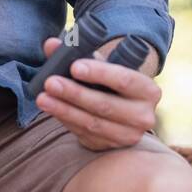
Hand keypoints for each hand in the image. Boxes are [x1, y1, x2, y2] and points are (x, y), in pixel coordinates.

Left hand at [34, 37, 161, 150]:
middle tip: (50, 82)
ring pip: (92, 123)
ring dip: (64, 109)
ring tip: (43, 98)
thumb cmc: (111, 83)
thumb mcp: (104, 66)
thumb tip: (51, 44)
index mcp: (148, 91)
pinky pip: (84, 133)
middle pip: (105, 105)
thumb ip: (78, 53)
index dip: (99, 73)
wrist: (122, 111)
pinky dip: (65, 120)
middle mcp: (143, 117)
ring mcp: (127, 136)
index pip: (124, 80)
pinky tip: (52, 109)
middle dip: (75, 93)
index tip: (74, 66)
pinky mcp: (109, 146)